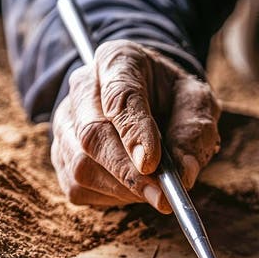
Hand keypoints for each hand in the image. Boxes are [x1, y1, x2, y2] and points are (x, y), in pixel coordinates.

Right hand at [51, 40, 220, 212]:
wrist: (153, 101)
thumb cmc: (174, 99)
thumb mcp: (197, 104)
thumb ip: (193, 132)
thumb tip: (182, 174)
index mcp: (118, 60)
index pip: (119, 95)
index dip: (134, 132)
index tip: (152, 163)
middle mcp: (83, 86)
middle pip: (92, 133)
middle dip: (128, 172)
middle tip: (161, 195)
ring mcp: (66, 120)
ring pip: (81, 164)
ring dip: (122, 188)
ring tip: (154, 190)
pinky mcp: (61, 152)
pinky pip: (76, 186)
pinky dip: (109, 197)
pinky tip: (133, 188)